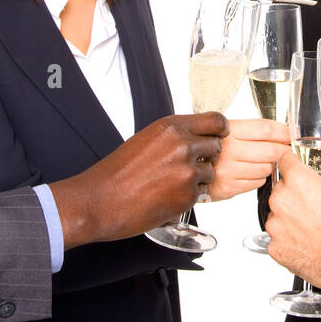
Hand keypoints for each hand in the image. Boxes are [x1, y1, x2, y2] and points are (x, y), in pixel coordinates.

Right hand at [51, 113, 226, 246]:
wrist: (100, 200)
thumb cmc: (117, 174)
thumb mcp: (147, 140)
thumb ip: (174, 136)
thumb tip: (195, 138)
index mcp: (171, 127)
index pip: (215, 121)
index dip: (219, 130)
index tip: (218, 136)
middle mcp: (182, 146)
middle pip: (217, 146)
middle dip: (207, 157)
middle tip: (188, 165)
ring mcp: (187, 171)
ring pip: (211, 172)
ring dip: (199, 179)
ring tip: (172, 184)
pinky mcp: (188, 196)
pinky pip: (202, 193)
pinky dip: (190, 196)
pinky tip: (168, 196)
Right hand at [207, 118, 287, 200]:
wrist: (180, 167)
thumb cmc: (205, 147)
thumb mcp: (221, 129)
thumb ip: (248, 130)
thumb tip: (279, 132)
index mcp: (228, 130)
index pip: (266, 129)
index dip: (283, 132)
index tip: (290, 134)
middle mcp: (229, 149)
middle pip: (272, 150)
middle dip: (283, 151)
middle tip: (285, 150)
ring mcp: (229, 170)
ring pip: (266, 168)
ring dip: (269, 165)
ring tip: (260, 161)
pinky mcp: (228, 187)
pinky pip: (256, 183)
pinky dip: (258, 178)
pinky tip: (249, 172)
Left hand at [265, 148, 320, 288]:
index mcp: (299, 181)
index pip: (284, 160)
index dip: (292, 163)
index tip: (293, 166)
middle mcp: (282, 200)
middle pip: (281, 189)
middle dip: (295, 195)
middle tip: (313, 205)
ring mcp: (276, 225)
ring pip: (278, 215)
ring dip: (291, 218)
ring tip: (313, 227)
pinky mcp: (275, 247)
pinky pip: (278, 238)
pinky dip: (289, 239)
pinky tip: (308, 242)